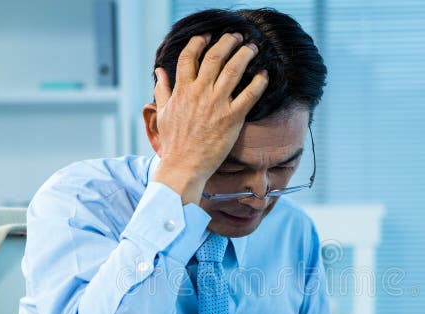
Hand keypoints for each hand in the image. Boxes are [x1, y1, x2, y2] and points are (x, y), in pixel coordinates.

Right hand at [150, 33, 268, 203]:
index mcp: (182, 90)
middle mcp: (199, 92)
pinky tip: (265, 75)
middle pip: (214, 57)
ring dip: (245, 55)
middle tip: (237, 36)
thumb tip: (159, 71)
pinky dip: (258, 82)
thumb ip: (162, 90)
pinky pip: (249, 95)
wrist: (183, 166)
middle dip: (227, 42)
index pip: (189, 56)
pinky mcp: (231, 118)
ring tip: (253, 48)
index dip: (199, 42)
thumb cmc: (173, 143)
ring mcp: (216, 104)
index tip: (208, 36)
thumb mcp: (163, 113)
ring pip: (233, 70)